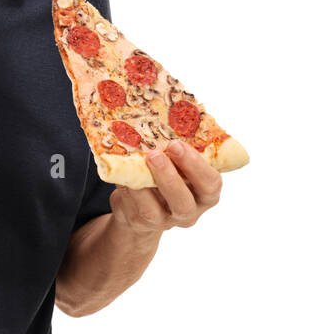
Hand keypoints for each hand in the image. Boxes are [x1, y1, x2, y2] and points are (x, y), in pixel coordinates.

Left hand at [108, 141, 222, 234]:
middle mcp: (190, 210)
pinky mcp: (142, 223)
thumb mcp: (177, 164)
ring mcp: (165, 220)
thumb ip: (176, 150)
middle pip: (185, 202)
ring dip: (146, 184)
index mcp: (205, 191)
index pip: (211, 183)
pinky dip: (129, 189)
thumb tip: (159, 111)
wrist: (140, 207)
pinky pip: (136, 208)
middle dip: (170, 177)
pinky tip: (123, 174)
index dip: (196, 165)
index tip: (178, 145)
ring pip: (155, 210)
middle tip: (156, 154)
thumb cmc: (164, 175)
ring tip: (138, 162)